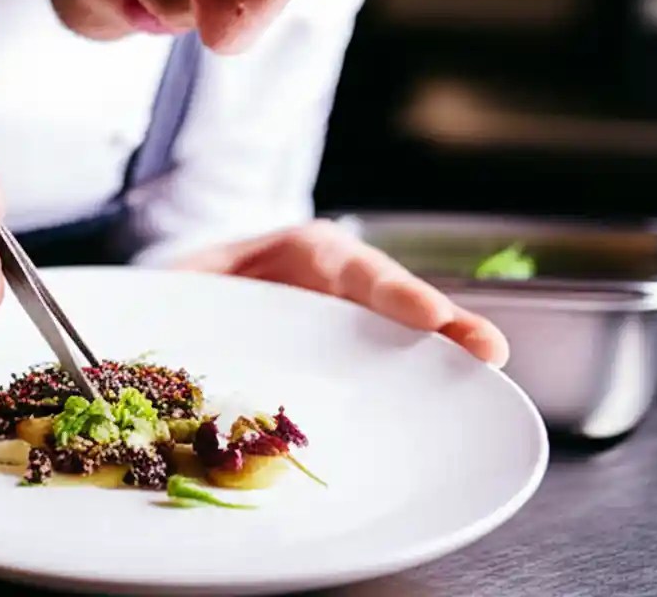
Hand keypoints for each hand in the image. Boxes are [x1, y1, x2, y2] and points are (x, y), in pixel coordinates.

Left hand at [169, 220, 507, 365]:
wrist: (192, 301)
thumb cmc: (187, 285)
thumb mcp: (177, 286)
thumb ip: (181, 301)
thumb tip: (167, 328)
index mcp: (296, 253)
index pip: (345, 266)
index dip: (386, 291)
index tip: (426, 317)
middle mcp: (336, 282)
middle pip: (394, 297)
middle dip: (443, 322)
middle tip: (487, 350)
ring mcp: (352, 317)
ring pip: (403, 331)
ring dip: (446, 352)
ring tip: (489, 371)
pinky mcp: (355, 352)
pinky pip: (390, 364)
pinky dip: (420, 381)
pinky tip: (454, 404)